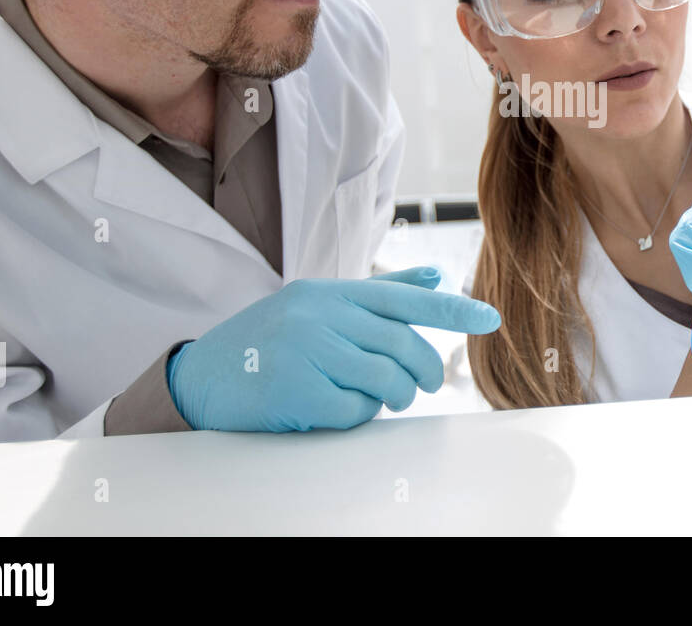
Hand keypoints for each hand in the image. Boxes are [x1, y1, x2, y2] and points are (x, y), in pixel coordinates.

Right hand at [167, 267, 500, 430]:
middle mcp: (319, 314)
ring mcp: (305, 351)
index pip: (404, 297)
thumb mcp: (322, 305)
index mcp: (330, 291)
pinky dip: (357, 415)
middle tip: (427, 385)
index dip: (452, 309)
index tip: (489, 318)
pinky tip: (337, 408)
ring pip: (386, 380)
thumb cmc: (272, 341)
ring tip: (385, 399)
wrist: (202, 377)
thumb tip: (439, 276)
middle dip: (425, 369)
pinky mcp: (295, 390)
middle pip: (403, 344)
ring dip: (396, 396)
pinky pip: (354, 411)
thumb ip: (381, 294)